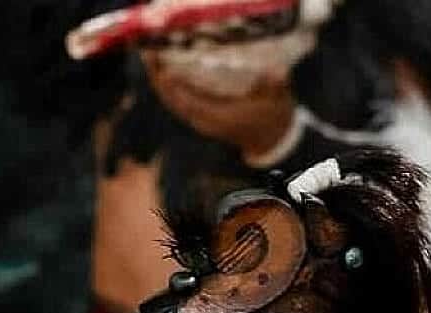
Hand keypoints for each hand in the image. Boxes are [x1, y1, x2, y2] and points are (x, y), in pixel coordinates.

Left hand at [141, 49, 294, 163]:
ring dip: (159, 82)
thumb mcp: (279, 100)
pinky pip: (177, 101)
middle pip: (175, 103)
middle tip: (151, 57)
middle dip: (160, 81)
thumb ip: (276, 86)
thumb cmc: (273, 116)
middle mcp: (204, 122)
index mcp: (219, 120)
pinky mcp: (198, 115)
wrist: (269, 138)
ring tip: (151, 58)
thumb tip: (276, 71)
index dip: (177, 90)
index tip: (166, 73)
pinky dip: (167, 87)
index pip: (191, 105)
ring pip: (173, 102)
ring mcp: (199, 120)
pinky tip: (160, 68)